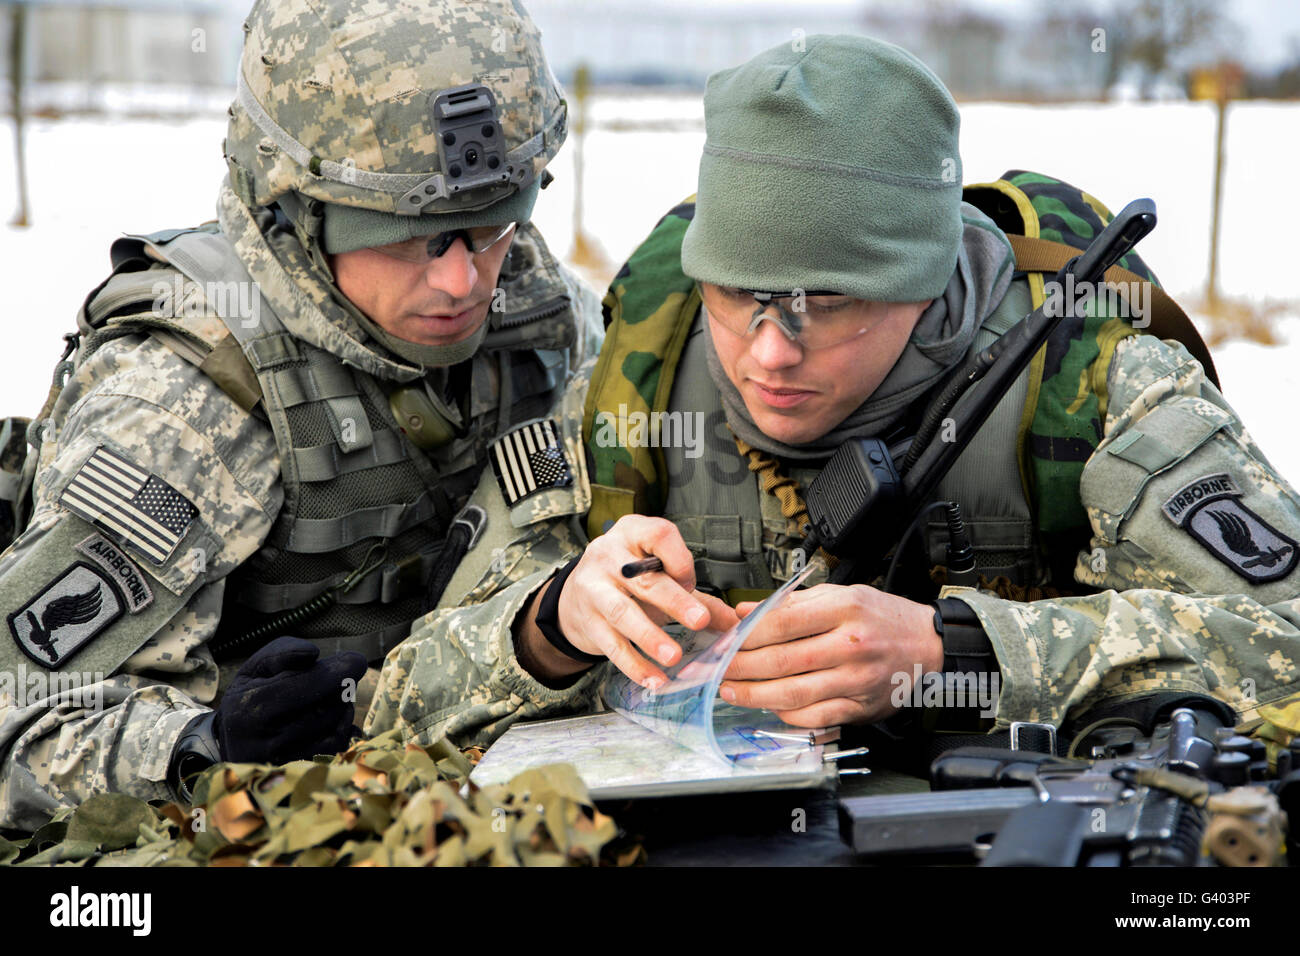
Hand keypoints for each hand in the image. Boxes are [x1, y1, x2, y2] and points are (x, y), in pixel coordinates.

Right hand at [215, 636, 367, 763]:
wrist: (233, 745)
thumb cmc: (247, 699)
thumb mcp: (253, 669)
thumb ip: (281, 652)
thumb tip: (313, 653)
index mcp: (253, 707)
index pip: (307, 685)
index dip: (339, 670)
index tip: (357, 660)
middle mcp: (270, 739)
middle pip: (328, 705)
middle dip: (341, 684)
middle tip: (340, 672)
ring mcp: (287, 760)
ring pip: (336, 724)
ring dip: (342, 703)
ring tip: (330, 693)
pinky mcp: (300, 771)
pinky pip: (337, 745)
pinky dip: (342, 725)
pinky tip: (332, 714)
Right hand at [553, 515, 738, 687]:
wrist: (577, 596)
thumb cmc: (629, 581)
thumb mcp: (659, 576)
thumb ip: (698, 598)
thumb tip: (735, 622)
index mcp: (633, 533)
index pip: (659, 535)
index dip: (679, 559)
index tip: (691, 583)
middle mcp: (609, 556)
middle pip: (644, 579)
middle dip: (674, 601)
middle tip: (699, 620)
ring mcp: (594, 588)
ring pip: (622, 612)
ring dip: (650, 636)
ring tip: (673, 656)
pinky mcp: (588, 621)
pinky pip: (611, 645)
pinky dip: (634, 665)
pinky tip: (653, 678)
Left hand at [719, 584, 941, 727]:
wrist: (928, 646)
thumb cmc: (882, 617)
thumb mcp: (840, 595)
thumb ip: (790, 604)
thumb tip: (744, 612)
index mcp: (844, 609)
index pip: (781, 623)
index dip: (746, 634)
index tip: (726, 638)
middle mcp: (849, 645)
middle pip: (781, 661)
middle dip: (740, 666)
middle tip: (716, 667)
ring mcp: (855, 680)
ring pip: (792, 694)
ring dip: (753, 695)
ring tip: (730, 690)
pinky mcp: (858, 707)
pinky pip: (813, 717)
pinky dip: (784, 715)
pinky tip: (766, 705)